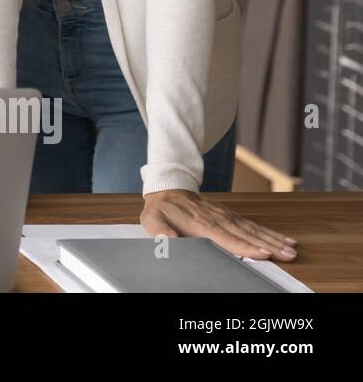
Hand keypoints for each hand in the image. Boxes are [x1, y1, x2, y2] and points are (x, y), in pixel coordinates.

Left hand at [141, 190, 296, 260]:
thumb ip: (160, 231)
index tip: (262, 252)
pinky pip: (253, 225)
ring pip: (253, 230)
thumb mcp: (152, 220)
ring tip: (291, 250)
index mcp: (199, 224)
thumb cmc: (161, 209)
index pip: (225, 237)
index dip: (244, 246)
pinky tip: (284, 239)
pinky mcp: (231, 216)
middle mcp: (217, 219)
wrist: (169, 189)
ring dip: (274, 240)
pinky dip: (270, 233)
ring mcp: (226, 216)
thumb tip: (168, 241)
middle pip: (246, 235)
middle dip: (268, 245)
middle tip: (287, 254)